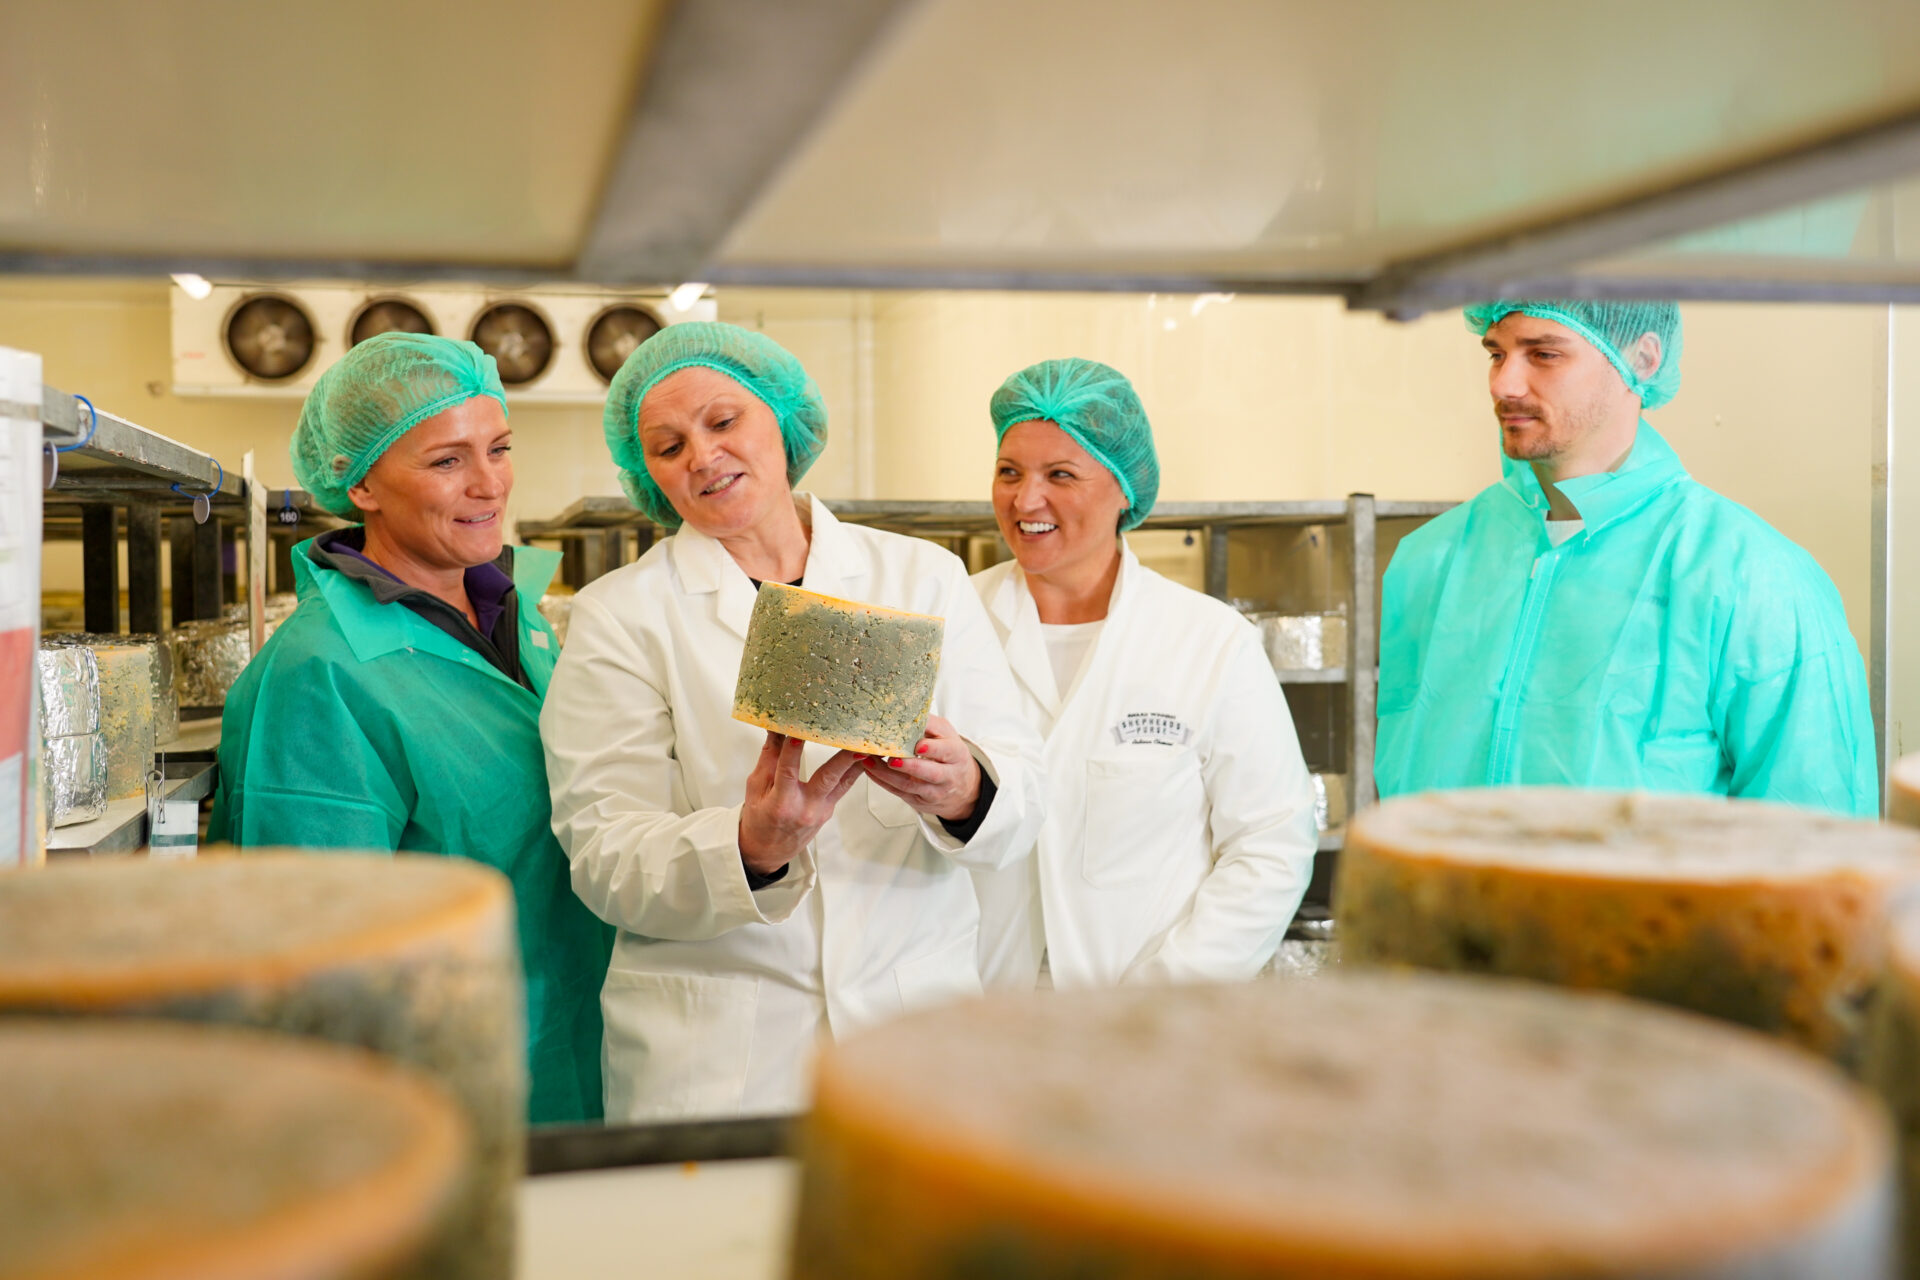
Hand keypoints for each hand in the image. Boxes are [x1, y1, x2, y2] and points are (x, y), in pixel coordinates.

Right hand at [739, 733, 865, 876]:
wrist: (768, 850)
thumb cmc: (759, 819)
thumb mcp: (755, 787)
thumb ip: (769, 758)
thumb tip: (775, 729)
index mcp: (781, 803)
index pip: (788, 771)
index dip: (793, 750)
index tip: (798, 732)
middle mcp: (805, 808)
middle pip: (828, 778)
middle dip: (844, 758)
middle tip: (856, 740)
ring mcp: (820, 811)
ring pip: (843, 783)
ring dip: (858, 763)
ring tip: (870, 745)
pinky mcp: (829, 810)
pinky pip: (843, 788)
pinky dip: (853, 771)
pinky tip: (864, 758)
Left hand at [863, 715, 981, 822]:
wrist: (962, 788)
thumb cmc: (949, 755)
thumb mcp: (947, 736)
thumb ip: (930, 725)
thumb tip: (905, 709)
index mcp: (956, 754)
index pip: (946, 751)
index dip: (932, 748)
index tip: (918, 745)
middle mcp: (948, 775)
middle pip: (931, 773)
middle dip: (911, 766)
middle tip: (893, 759)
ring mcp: (934, 791)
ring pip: (910, 785)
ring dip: (888, 775)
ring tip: (871, 762)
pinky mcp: (919, 800)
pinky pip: (899, 792)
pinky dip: (883, 782)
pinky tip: (871, 770)